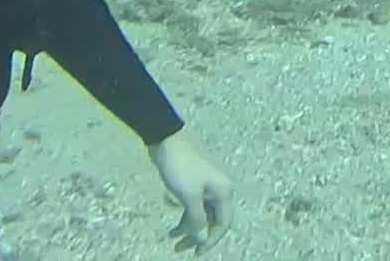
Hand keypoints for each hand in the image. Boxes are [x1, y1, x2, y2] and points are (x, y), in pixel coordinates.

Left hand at [149, 128, 230, 247]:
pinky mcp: (195, 183)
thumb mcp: (189, 197)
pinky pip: (194, 206)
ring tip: (171, 237)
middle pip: (212, 221)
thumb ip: (197, 220)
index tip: (196, 253)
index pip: (223, 224)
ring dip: (188, 227)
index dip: (210, 241)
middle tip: (179, 248)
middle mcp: (219, 190)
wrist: (166, 140)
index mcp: (223, 192)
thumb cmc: (180, 168)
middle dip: (197, 236)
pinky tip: (173, 224)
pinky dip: (185, 216)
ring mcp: (207, 186)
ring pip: (201, 214)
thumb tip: (202, 239)